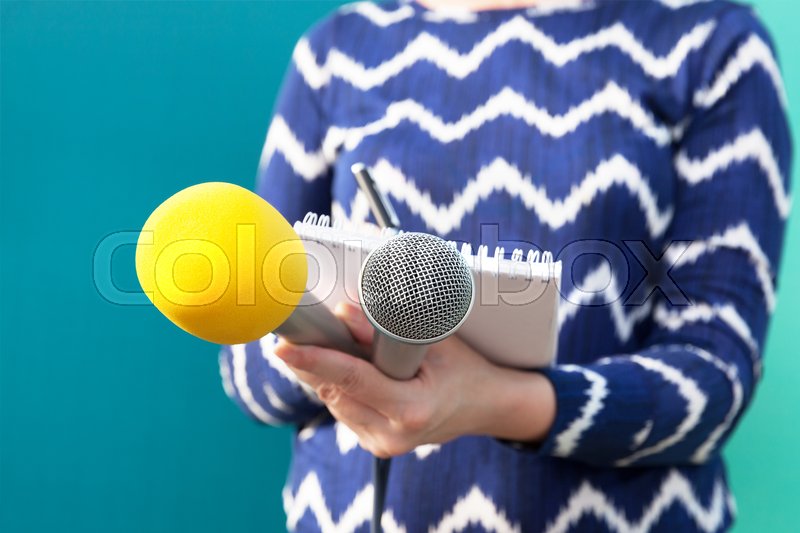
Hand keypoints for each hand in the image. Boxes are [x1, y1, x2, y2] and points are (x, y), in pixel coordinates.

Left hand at [274, 302, 555, 457]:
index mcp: (412, 411)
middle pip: (334, 391)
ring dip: (320, 372)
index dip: (316, 360)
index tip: (283, 348)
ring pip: (333, 400)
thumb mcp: (435, 344)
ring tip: (311, 343)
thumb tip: (344, 312)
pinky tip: (335, 365)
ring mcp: (382, 445)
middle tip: (288, 331)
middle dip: (310, 360)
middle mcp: (393, 435)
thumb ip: (387, 332)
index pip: (353, 380)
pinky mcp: (375, 445)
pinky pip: (343, 408)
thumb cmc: (466, 370)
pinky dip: (336, 384)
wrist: (486, 408)